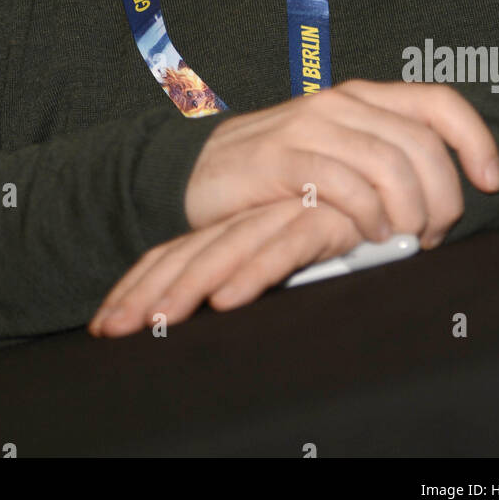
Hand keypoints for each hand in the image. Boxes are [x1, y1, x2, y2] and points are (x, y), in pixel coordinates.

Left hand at [89, 196, 364, 336]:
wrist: (391, 171)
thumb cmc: (349, 216)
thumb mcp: (288, 244)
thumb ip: (258, 263)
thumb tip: (215, 304)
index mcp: (240, 222)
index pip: (181, 254)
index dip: (142, 284)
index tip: (107, 321)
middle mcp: (256, 215)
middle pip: (192, 254)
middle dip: (146, 292)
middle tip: (110, 328)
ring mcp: (287, 211)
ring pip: (228, 251)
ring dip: (186, 288)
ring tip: (155, 323)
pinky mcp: (325, 216)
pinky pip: (285, 246)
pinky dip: (255, 272)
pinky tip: (227, 300)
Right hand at [184, 80, 498, 248]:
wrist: (203, 174)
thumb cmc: (284, 174)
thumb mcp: (343, 155)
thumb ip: (387, 159)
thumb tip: (450, 194)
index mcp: (363, 98)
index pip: (438, 102)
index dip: (475, 139)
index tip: (490, 181)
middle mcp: (341, 103)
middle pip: (422, 144)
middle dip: (443, 197)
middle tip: (433, 234)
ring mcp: (311, 126)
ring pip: (391, 166)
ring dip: (409, 213)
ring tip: (402, 239)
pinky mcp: (284, 157)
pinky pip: (347, 186)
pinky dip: (368, 217)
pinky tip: (366, 235)